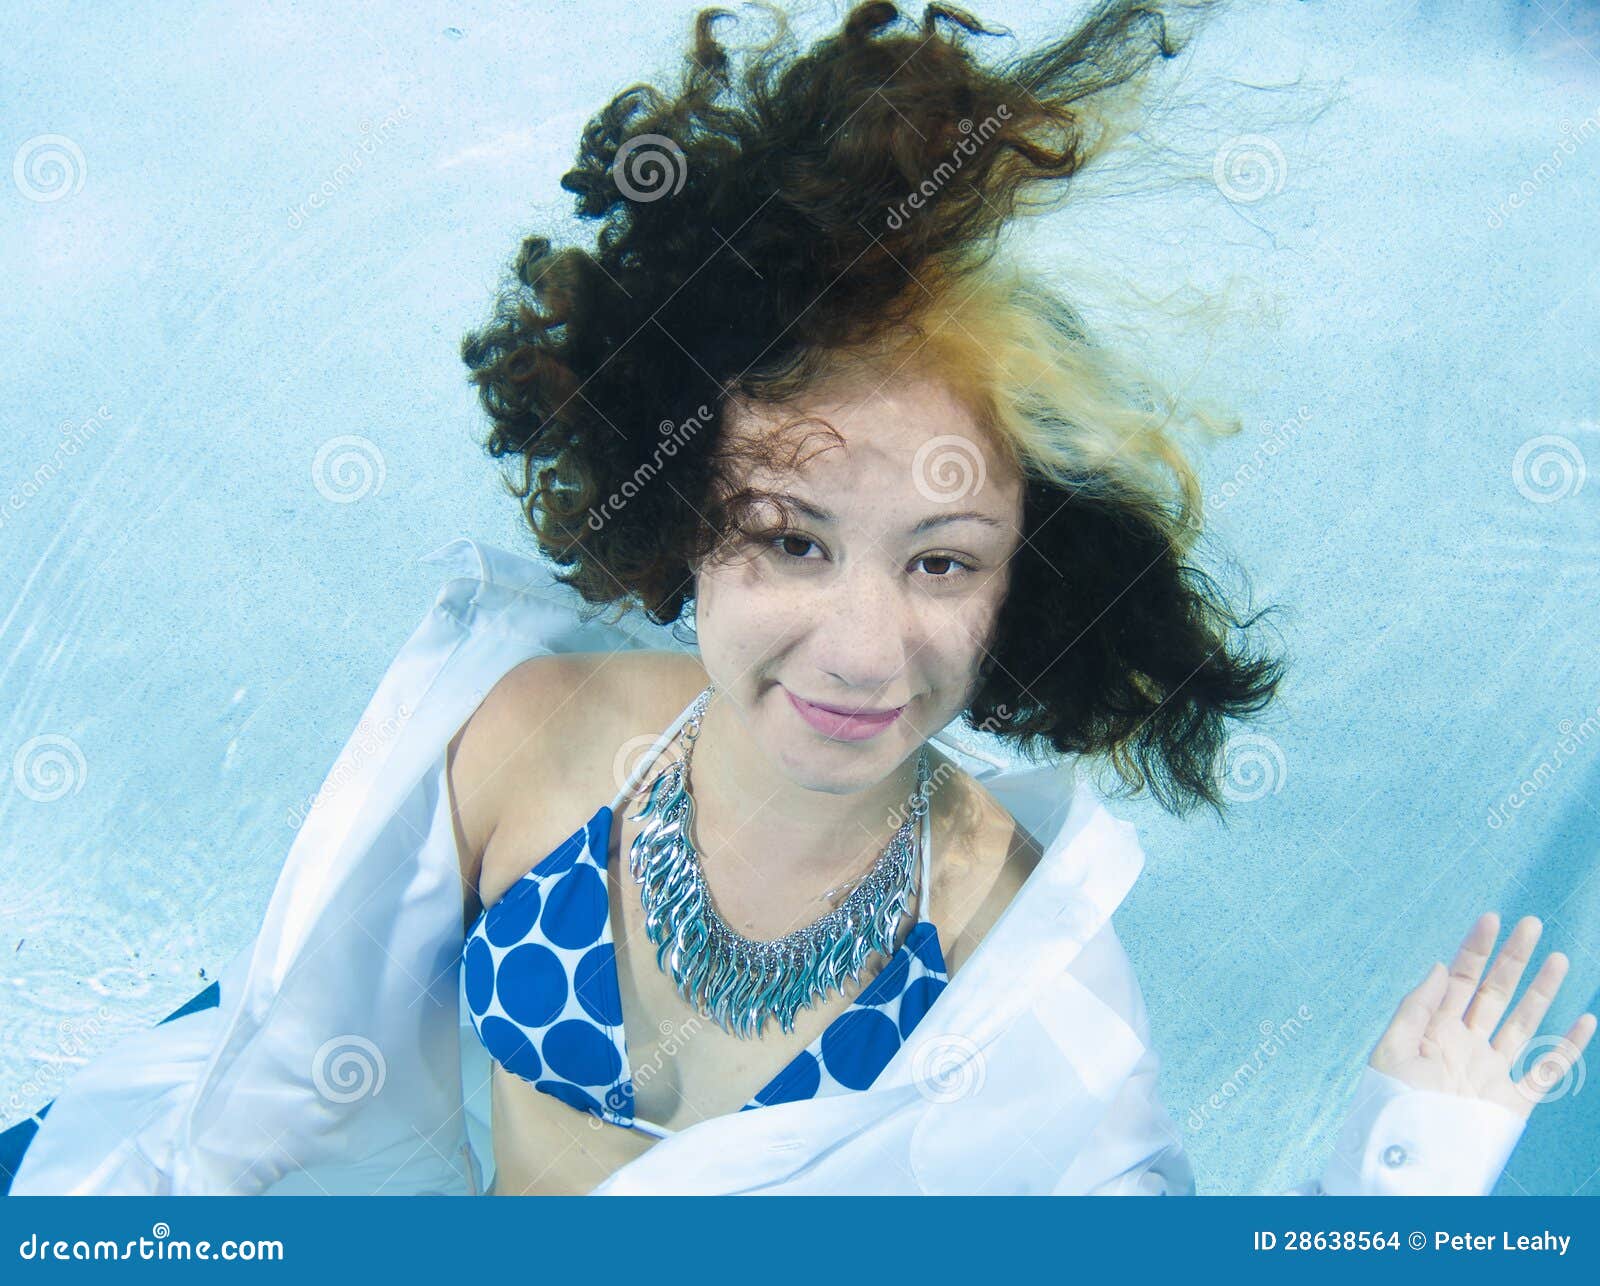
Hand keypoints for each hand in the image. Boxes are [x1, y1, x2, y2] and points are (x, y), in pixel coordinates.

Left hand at [1371, 911, 1595, 1120]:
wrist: (1411, 1160)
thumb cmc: (1392, 1106)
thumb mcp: (1392, 1050)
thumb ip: (1416, 1008)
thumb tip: (1438, 966)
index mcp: (1433, 1030)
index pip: (1458, 981)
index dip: (1474, 950)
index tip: (1491, 919)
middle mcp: (1465, 1045)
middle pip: (1494, 993)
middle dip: (1511, 959)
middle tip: (1530, 924)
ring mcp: (1491, 1071)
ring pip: (1523, 1023)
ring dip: (1541, 991)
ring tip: (1558, 958)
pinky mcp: (1512, 1102)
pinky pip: (1546, 1070)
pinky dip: (1568, 1047)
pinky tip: (1584, 1020)